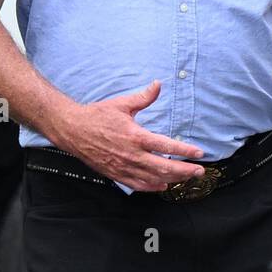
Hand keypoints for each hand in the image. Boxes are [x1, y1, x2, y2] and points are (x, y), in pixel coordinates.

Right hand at [50, 80, 206, 192]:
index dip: (185, 151)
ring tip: (187, 178)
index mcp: (135, 136)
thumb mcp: (122, 104)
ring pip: (153, 178)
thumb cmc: (97, 116)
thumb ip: (143, 97)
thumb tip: (158, 84)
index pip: (166, 146)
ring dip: (172, 179)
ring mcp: (123, 167)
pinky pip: (137, 184)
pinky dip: (152, 187)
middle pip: (164, 167)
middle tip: (199, 171)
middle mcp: (131, 154)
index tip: (199, 153)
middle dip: (185, 170)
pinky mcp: (115, 174)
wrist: (72, 129)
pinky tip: (163, 185)